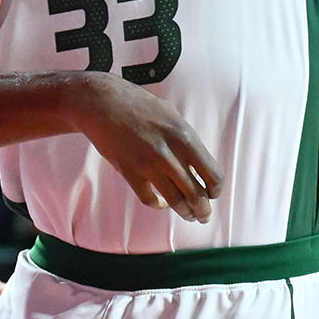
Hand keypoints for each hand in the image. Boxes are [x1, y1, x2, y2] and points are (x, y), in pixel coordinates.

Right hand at [74, 75, 222, 222]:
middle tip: (204, 215)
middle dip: (203, 209)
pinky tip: (162, 203)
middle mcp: (168, 153)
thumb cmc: (138, 104)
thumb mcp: (171, 115)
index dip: (216, 189)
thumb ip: (186, 140)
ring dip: (185, 212)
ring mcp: (148, 164)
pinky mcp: (129, 172)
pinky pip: (149, 198)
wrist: (102, 103)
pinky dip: (158, 204)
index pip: (212, 173)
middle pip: (196, 193)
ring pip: (175, 200)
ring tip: (189, 215)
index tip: (213, 193)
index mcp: (184, 136)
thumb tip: (198, 165)